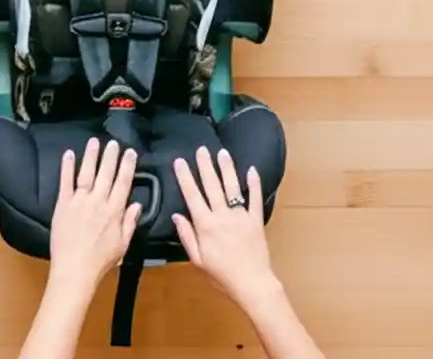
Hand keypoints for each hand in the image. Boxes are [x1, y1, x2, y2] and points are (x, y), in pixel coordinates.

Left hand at [47, 138, 142, 300]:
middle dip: (111, 156)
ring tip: (94, 142)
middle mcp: (97, 202)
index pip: (123, 183)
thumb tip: (136, 204)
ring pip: (87, 173)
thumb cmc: (101, 260)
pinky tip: (69, 154)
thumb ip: (130, 222)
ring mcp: (79, 201)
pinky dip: (67, 167)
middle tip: (114, 143)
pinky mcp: (62, 205)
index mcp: (114, 211)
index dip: (127, 166)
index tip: (130, 153)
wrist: (75, 269)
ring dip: (91, 156)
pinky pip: (65, 182)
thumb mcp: (123, 244)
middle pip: (106, 174)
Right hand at [172, 146, 280, 307]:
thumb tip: (177, 216)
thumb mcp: (197, 259)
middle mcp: (222, 216)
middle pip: (212, 186)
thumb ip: (187, 236)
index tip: (180, 162)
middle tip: (201, 150)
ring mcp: (241, 216)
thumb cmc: (221, 274)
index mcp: (205, 225)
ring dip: (226, 169)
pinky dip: (254, 184)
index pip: (192, 195)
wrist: (252, 283)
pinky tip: (251, 170)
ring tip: (222, 153)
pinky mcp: (256, 220)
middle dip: (205, 166)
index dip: (185, 177)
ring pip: (232, 187)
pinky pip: (255, 199)